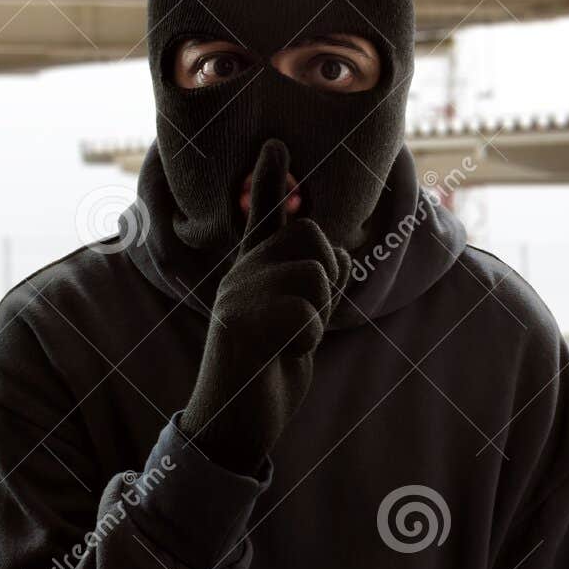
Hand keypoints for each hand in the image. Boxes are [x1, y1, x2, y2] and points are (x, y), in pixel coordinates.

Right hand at [179, 139, 349, 472]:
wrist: (233, 424)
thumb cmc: (268, 371)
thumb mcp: (294, 320)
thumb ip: (308, 283)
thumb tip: (335, 249)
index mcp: (249, 270)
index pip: (263, 216)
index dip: (270, 180)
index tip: (276, 143)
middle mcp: (238, 275)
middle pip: (312, 238)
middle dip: (328, 279)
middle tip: (302, 319)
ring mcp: (237, 296)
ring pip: (316, 274)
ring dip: (320, 313)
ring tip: (290, 340)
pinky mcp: (243, 324)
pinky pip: (308, 314)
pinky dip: (308, 341)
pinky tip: (283, 357)